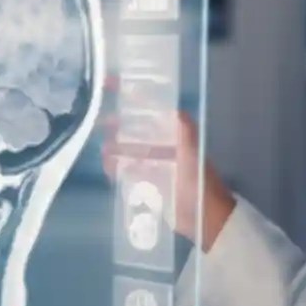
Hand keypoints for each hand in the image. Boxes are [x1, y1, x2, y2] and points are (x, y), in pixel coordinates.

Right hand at [100, 87, 235, 252]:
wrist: (205, 220)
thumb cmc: (200, 183)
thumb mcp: (192, 155)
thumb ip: (186, 133)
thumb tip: (175, 110)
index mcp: (175, 136)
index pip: (152, 110)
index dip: (135, 97)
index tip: (114, 85)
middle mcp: (165, 147)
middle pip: (138, 130)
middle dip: (120, 124)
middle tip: (100, 120)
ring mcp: (157, 166)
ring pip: (131, 151)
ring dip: (116, 148)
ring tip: (102, 147)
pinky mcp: (150, 186)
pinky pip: (129, 173)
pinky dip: (118, 169)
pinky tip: (107, 167)